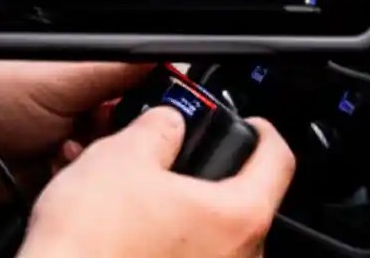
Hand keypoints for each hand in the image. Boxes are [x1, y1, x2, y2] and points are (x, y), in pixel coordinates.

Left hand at [0, 61, 151, 199]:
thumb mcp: (63, 76)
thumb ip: (116, 68)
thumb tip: (163, 52)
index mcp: (91, 76)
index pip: (145, 84)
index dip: (161, 98)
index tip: (171, 111)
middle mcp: (87, 110)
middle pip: (137, 127)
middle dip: (132, 135)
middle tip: (117, 133)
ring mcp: (75, 147)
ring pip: (118, 161)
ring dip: (105, 161)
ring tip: (76, 148)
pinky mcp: (62, 181)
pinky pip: (93, 189)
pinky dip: (86, 185)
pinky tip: (66, 170)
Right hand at [18, 107, 295, 257]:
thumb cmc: (92, 243)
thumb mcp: (123, 155)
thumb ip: (159, 129)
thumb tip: (167, 123)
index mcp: (238, 218)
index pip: (278, 162)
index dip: (265, 133)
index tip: (254, 126)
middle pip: (243, 203)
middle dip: (210, 178)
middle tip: (179, 161)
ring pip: (212, 238)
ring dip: (185, 215)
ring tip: (144, 200)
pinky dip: (169, 246)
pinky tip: (135, 236)